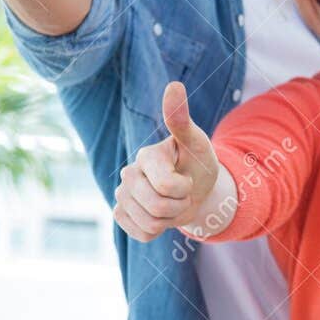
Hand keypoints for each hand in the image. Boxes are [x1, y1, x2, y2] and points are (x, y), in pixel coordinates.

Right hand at [113, 82, 224, 241]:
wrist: (197, 189)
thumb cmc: (198, 162)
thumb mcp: (196, 143)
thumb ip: (181, 119)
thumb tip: (174, 85)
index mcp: (146, 156)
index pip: (168, 185)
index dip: (185, 188)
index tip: (188, 178)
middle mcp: (129, 174)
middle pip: (157, 208)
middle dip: (179, 205)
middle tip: (183, 193)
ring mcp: (122, 196)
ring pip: (150, 223)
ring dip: (170, 219)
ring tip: (173, 203)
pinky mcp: (122, 215)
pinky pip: (141, 234)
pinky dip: (158, 231)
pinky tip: (161, 215)